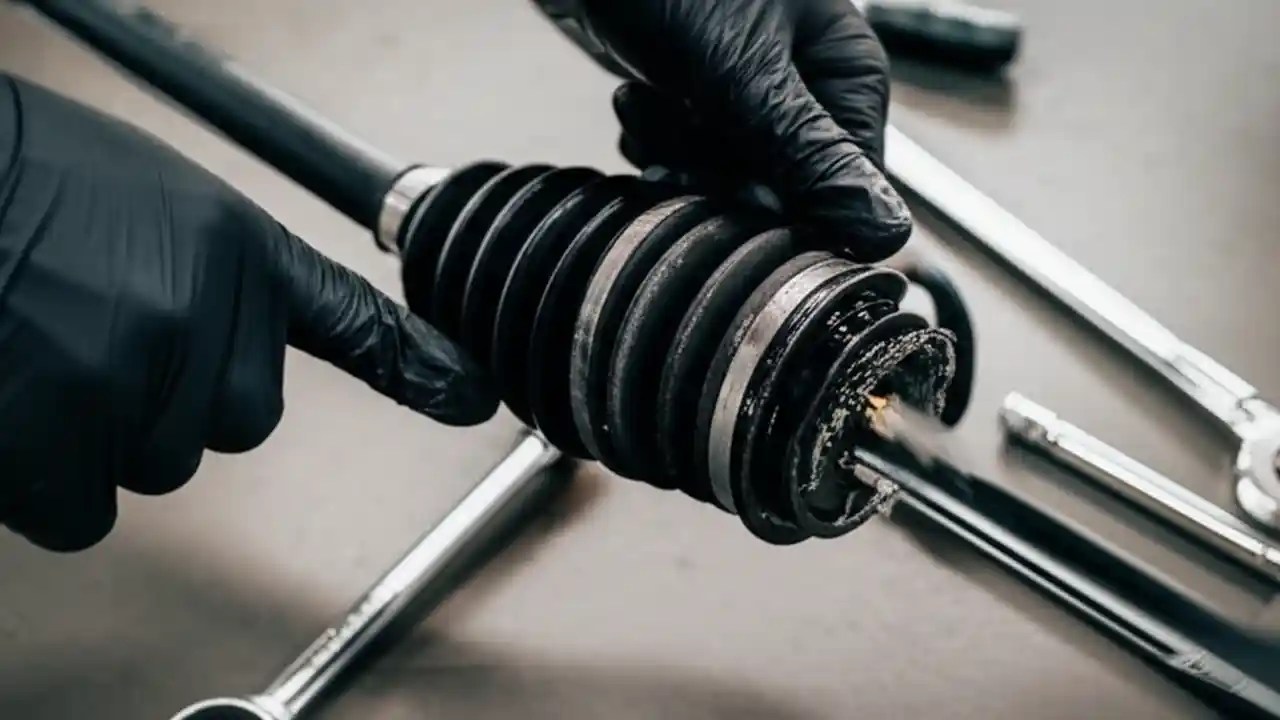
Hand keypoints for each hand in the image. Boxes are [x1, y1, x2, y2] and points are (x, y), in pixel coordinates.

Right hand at [0, 76, 496, 551]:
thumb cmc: (19, 184)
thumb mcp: (148, 203)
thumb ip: (218, 271)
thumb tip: (271, 330)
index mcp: (234, 246)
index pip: (350, 320)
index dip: (414, 364)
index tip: (468, 393)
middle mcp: (205, 307)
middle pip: (232, 426)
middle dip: (164, 404)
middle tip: (88, 337)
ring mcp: (137, 368)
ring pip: (153, 470)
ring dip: (94, 439)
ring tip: (36, 354)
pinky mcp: (61, 428)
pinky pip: (83, 514)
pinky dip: (40, 483)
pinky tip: (12, 404)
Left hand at [532, 0, 911, 260]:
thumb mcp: (744, 73)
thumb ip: (808, 152)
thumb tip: (884, 232)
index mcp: (848, 75)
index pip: (845, 190)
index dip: (785, 208)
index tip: (730, 197)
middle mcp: (810, 86)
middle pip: (778, 190)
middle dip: (714, 176)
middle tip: (670, 147)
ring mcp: (755, 90)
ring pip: (725, 175)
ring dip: (674, 153)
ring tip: (643, 103)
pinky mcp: (704, 92)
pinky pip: (688, 152)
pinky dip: (653, 137)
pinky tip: (634, 100)